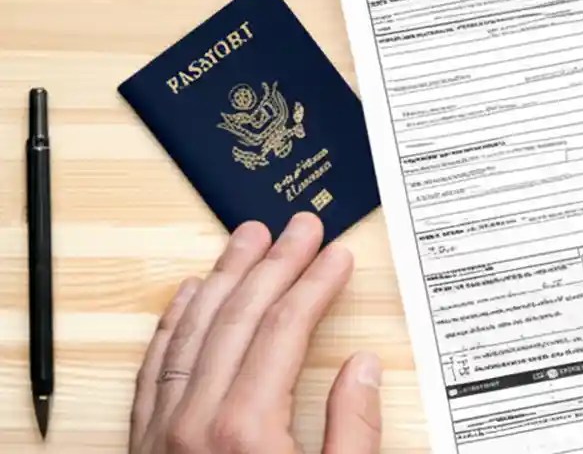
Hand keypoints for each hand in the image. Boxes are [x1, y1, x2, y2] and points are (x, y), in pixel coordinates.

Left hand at [130, 213, 380, 452]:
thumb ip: (353, 430)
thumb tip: (363, 366)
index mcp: (247, 429)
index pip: (285, 330)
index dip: (315, 284)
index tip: (336, 255)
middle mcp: (196, 420)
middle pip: (238, 318)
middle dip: (275, 265)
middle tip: (300, 227)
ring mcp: (162, 430)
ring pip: (192, 332)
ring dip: (224, 277)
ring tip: (249, 238)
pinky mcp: (142, 442)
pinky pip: (154, 368)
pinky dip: (174, 322)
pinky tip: (189, 292)